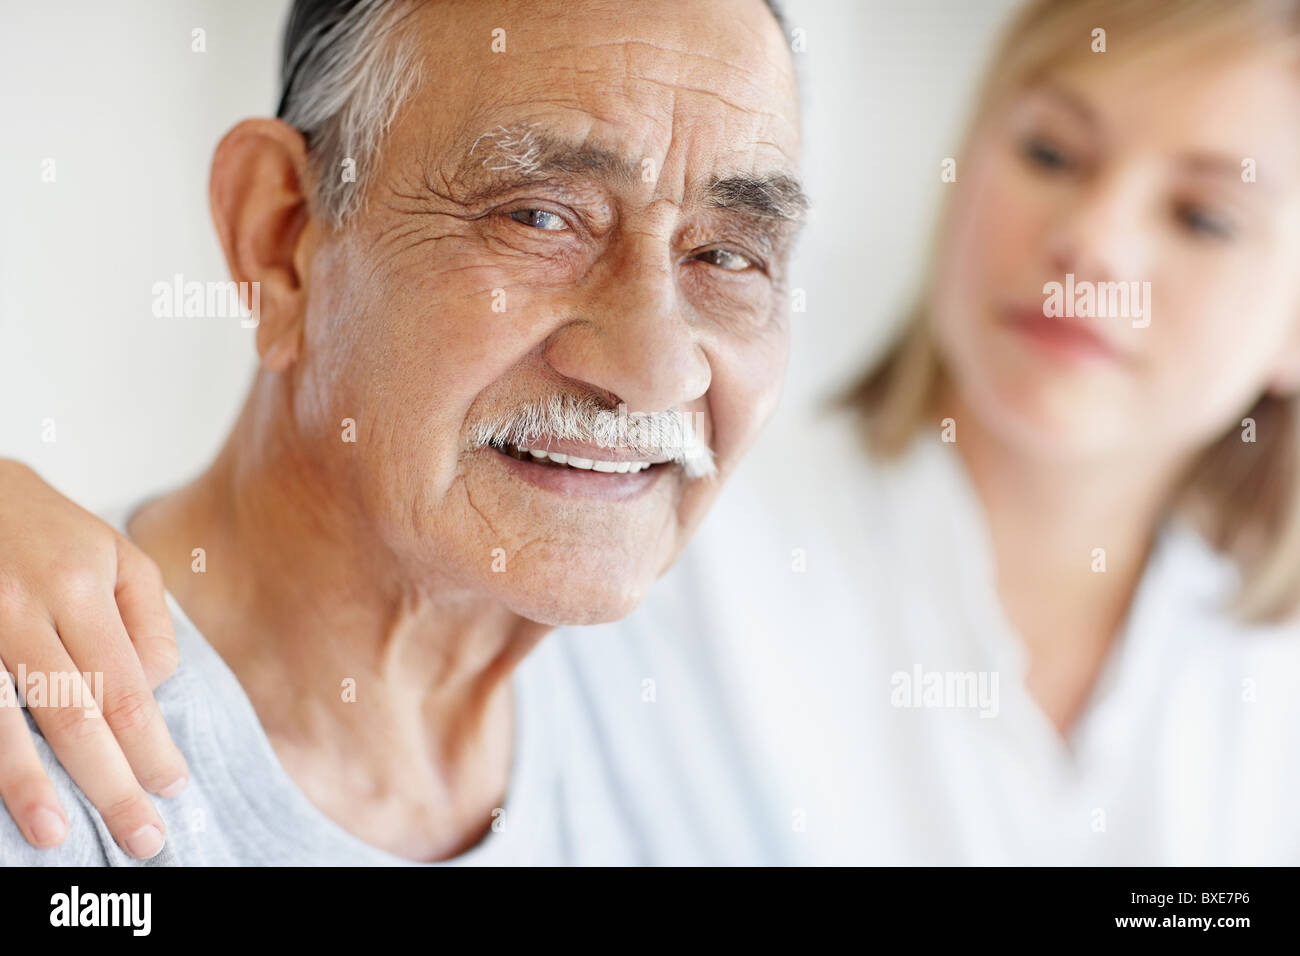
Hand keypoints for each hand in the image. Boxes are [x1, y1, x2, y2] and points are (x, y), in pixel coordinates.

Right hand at [0, 460, 186, 858]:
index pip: (125, 688)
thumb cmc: (52, 532)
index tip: (172, 788)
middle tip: (141, 837)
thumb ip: (147, 623)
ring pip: (3, 721)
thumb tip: (153, 689)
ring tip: (57, 836)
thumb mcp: (119, 556)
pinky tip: (4, 795)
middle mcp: (22, 610)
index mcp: (79, 587)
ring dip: (29, 785)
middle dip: (109, 783)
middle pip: (72, 715)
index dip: (149, 746)